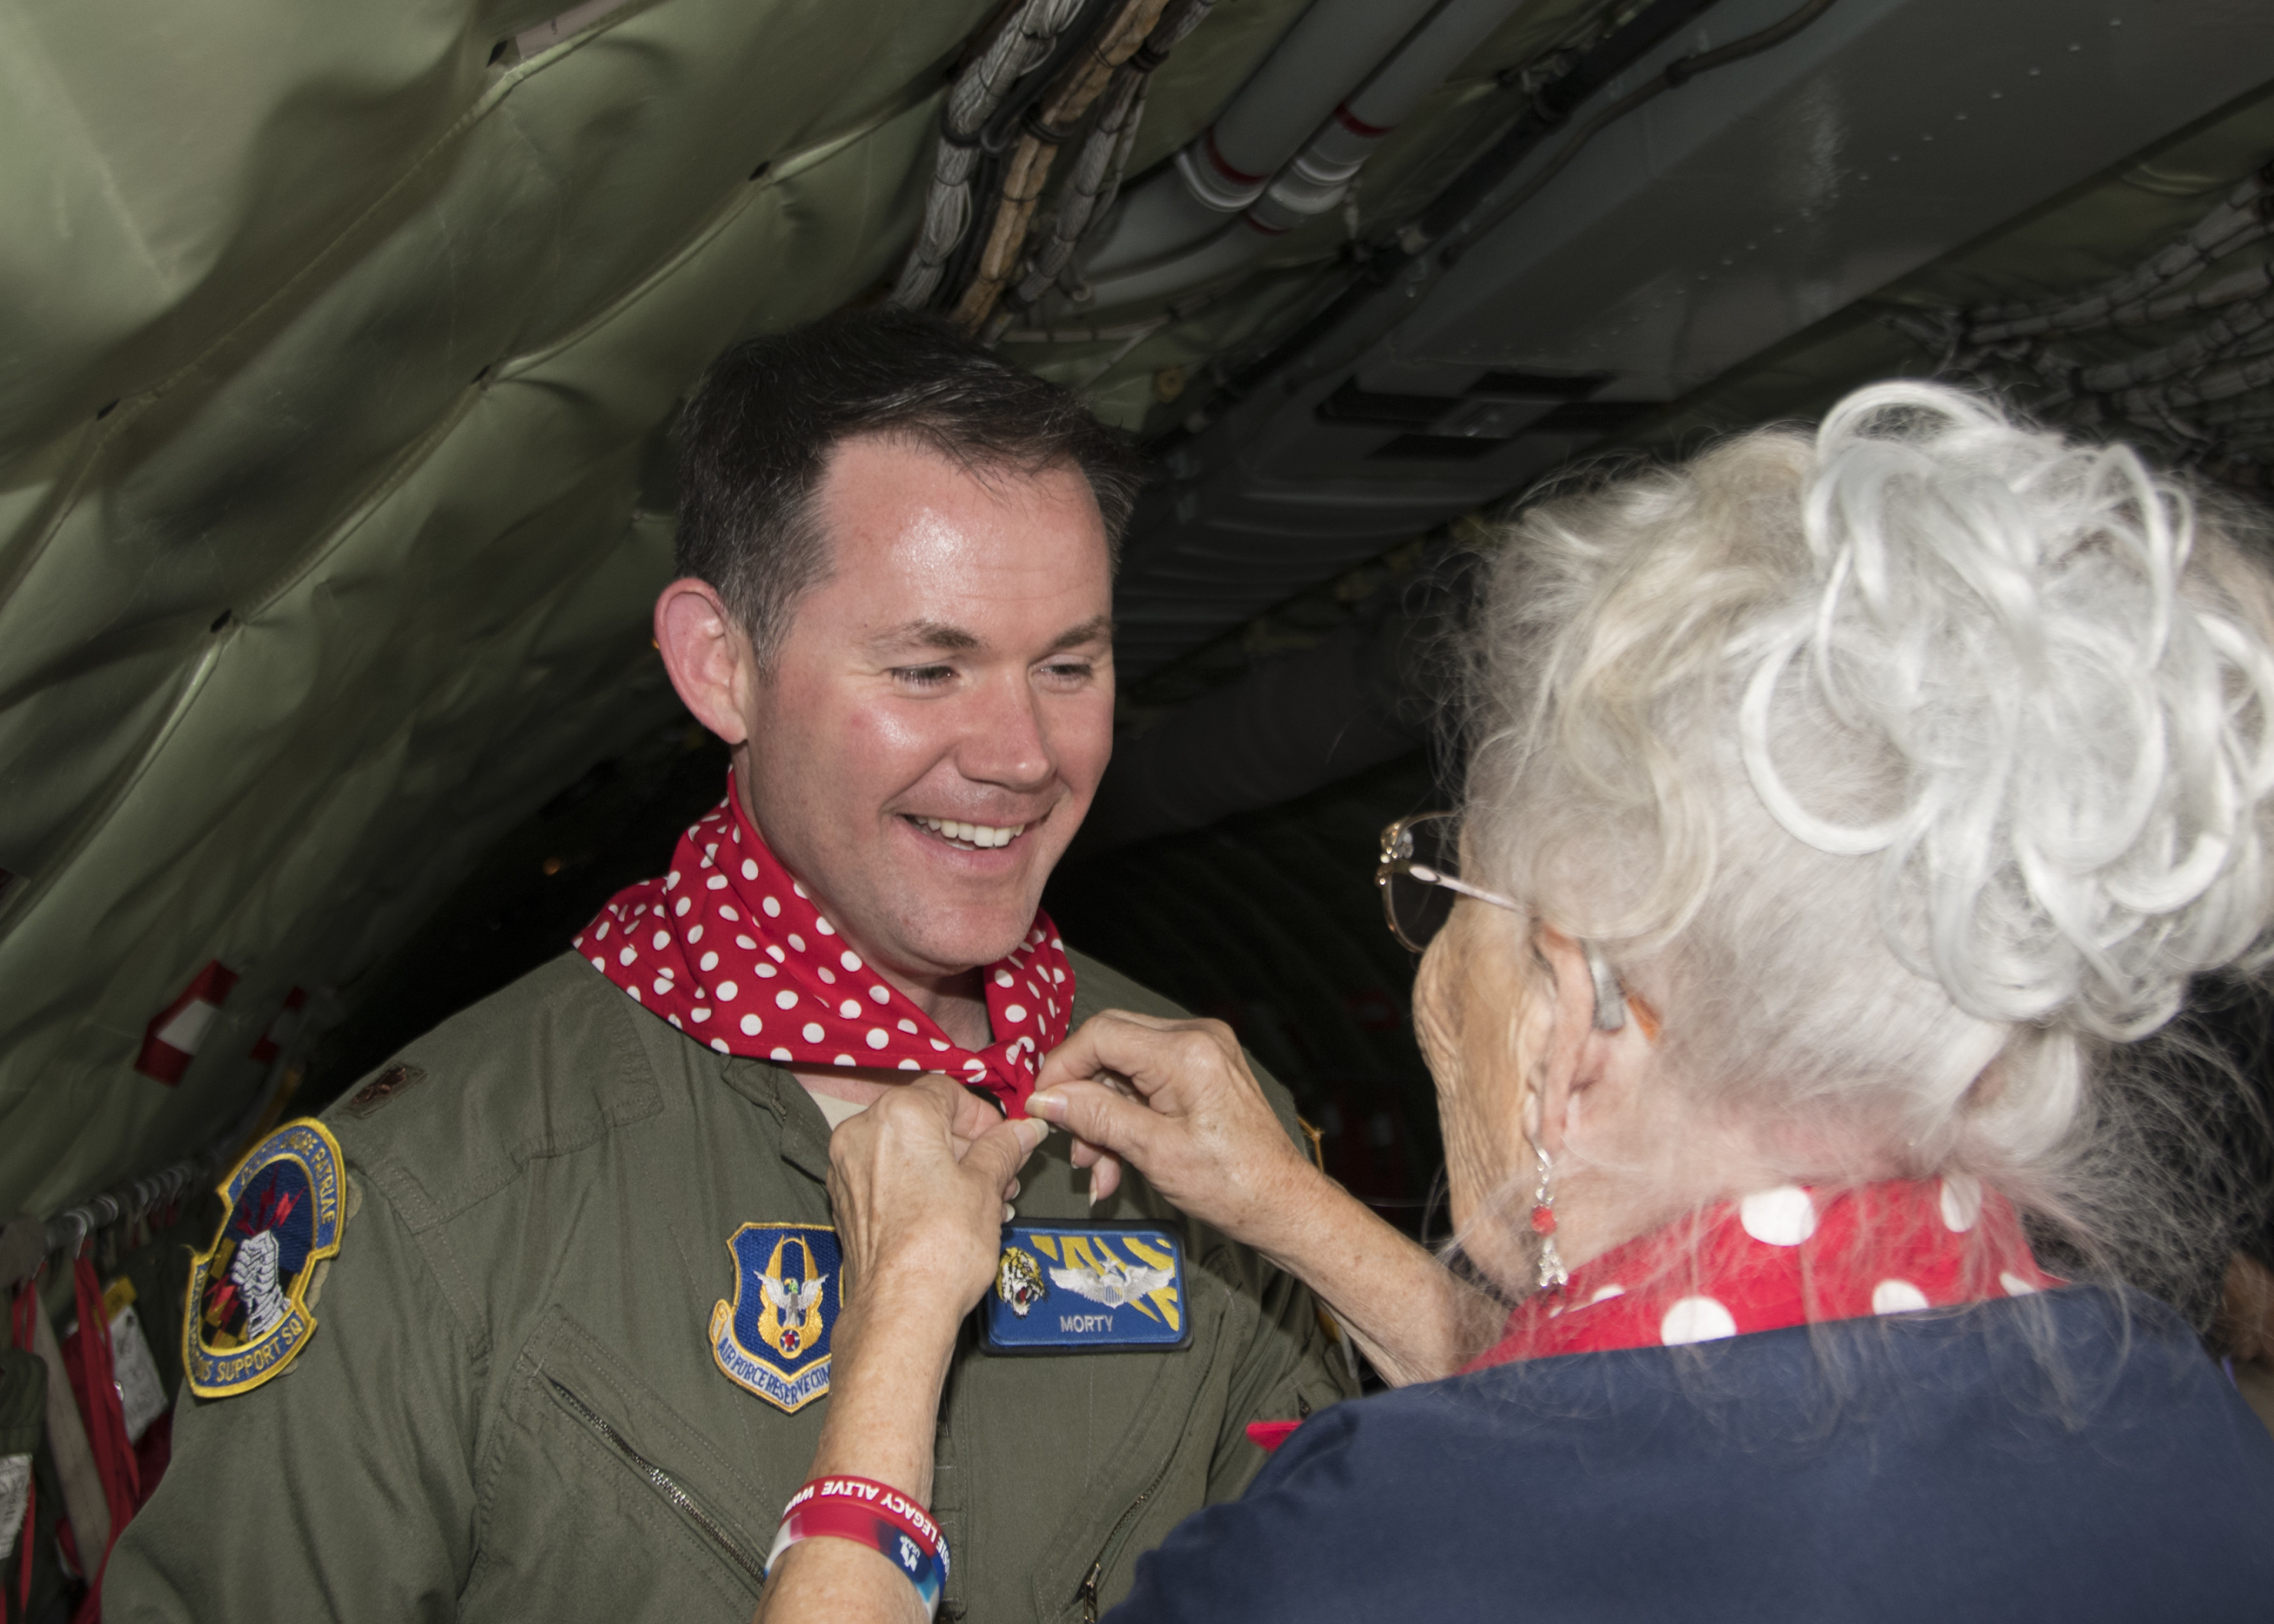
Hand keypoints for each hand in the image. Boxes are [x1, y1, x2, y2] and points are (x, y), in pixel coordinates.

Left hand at [827, 1075, 1047, 1332]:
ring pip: (905, 1148)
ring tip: (981, 1199)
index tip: (1005, 1140)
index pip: (948, 1092)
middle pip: (924, 1119)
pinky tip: (948, 1213)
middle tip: (1000, 1173)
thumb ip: (1004, 1149)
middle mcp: (863, 1133)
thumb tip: (1022, 1131)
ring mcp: (847, 1168)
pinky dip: (916, 1184)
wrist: (900, 1309)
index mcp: (899, 1114)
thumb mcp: (987, 1186)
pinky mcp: (845, 1200)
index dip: (983, 1116)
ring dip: (945, 1167)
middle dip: (967, 1145)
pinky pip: (886, 1175)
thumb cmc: (939, 1249)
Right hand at [1028, 1012, 1319, 1251]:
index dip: (1062, 1068)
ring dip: (1102, 1116)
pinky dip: (1127, 1118)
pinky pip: (1147, 1083)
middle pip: (1110, 1046)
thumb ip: (1097, 1117)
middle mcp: (1196, 1039)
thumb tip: (1045, 1098)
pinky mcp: (1204, 1071)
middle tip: (1067, 1139)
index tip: (1040, 1105)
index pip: (1100, 1034)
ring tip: (1093, 1168)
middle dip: (1082, 1096)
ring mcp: (1202, 1053)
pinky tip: (1114, 1163)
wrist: (1282, 1205)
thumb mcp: (1153, 1152)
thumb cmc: (1232, 1184)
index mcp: (1187, 1052)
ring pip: (1125, 1069)